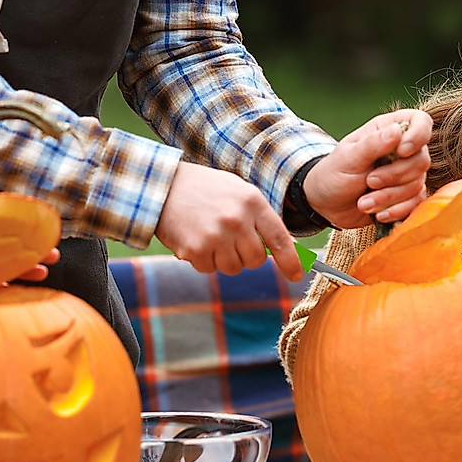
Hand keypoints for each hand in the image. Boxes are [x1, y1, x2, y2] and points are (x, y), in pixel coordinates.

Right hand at [155, 161, 301, 280]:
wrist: (164, 186)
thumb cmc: (205, 189)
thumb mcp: (238, 191)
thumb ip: (259, 217)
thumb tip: (283, 248)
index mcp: (252, 201)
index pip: (280, 238)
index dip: (291, 261)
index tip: (297, 274)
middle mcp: (237, 219)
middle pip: (256, 260)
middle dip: (247, 256)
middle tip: (232, 241)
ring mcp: (216, 236)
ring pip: (233, 268)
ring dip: (224, 259)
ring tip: (211, 236)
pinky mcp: (196, 250)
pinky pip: (209, 269)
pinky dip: (204, 260)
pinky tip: (196, 239)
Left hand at [301, 109, 431, 231]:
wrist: (326, 203)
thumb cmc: (334, 173)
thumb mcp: (348, 157)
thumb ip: (372, 144)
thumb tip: (396, 131)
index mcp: (388, 130)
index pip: (420, 121)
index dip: (419, 135)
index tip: (402, 151)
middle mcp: (401, 150)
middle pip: (421, 160)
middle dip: (395, 176)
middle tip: (369, 181)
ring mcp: (405, 174)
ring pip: (417, 184)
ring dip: (389, 197)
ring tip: (364, 202)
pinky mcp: (406, 197)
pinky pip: (416, 204)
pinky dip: (396, 211)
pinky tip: (378, 214)